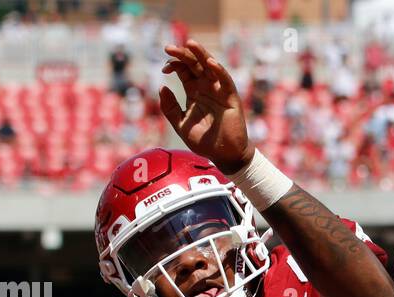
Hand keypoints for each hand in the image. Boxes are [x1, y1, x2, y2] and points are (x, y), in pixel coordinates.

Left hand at [159, 39, 253, 173]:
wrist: (223, 155)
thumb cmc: (204, 141)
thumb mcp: (181, 124)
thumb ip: (170, 107)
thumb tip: (162, 86)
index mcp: (194, 91)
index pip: (183, 70)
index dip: (173, 64)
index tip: (164, 68)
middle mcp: (206, 87)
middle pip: (194, 64)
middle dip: (182, 54)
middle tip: (168, 48)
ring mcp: (219, 90)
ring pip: (210, 66)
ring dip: (200, 54)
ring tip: (190, 43)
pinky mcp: (231, 97)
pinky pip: (225, 80)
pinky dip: (219, 70)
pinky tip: (210, 63)